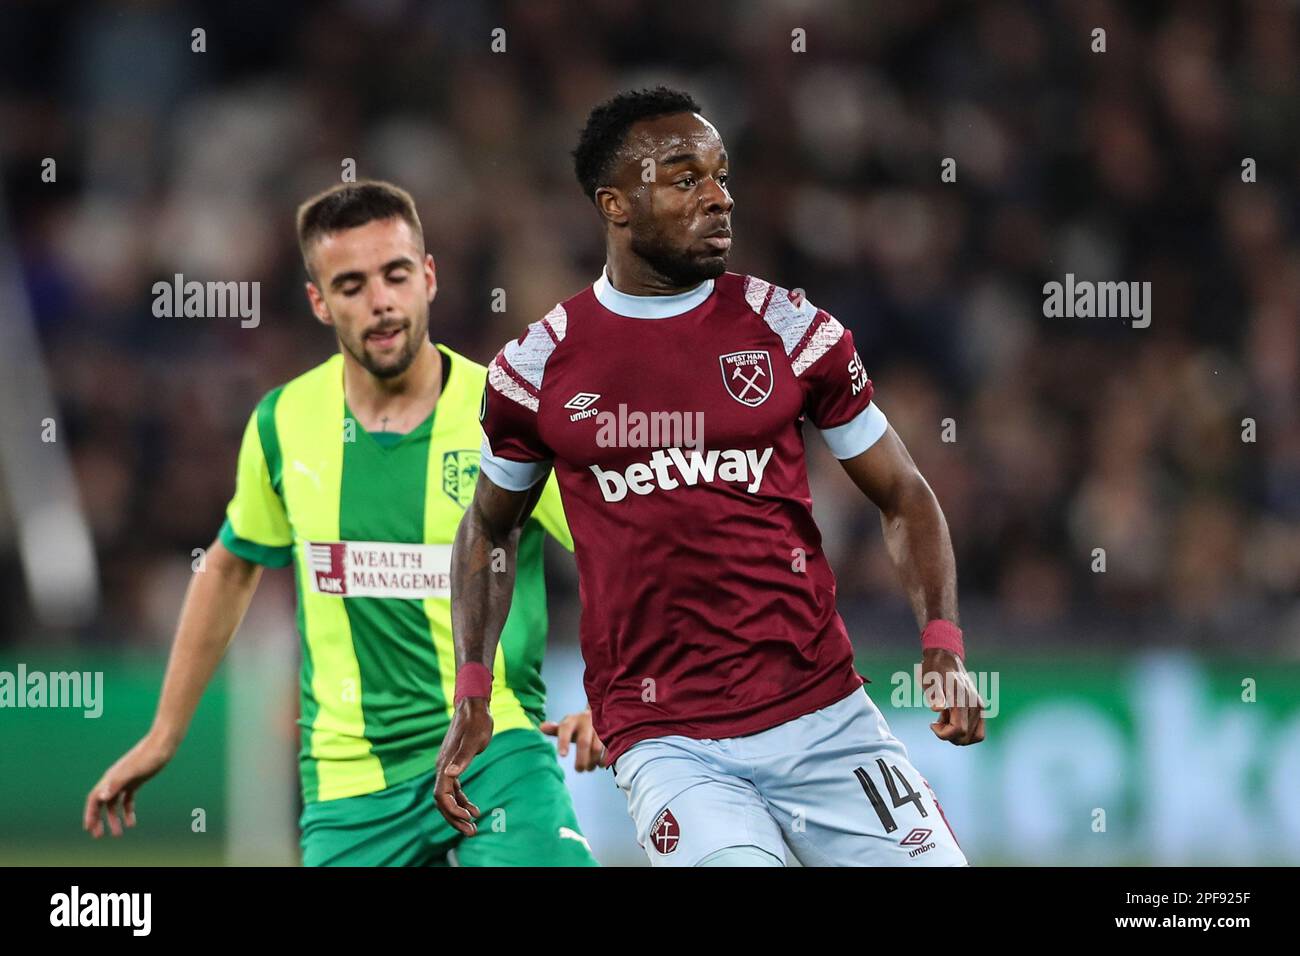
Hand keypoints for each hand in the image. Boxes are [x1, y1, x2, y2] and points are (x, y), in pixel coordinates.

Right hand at [83, 735, 173, 837]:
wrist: (163, 744)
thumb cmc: (148, 756)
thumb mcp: (133, 772)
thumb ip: (116, 783)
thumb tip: (101, 797)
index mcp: (111, 778)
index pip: (95, 799)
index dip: (90, 813)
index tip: (89, 828)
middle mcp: (115, 780)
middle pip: (102, 803)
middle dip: (98, 819)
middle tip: (98, 836)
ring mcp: (125, 781)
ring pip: (115, 803)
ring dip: (114, 818)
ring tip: (119, 833)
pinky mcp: (136, 781)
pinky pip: (127, 799)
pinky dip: (128, 811)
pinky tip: (132, 822)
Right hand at [433, 697, 491, 834]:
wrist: (473, 707)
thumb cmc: (476, 721)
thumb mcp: (474, 739)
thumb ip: (462, 758)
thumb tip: (450, 775)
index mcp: (444, 765)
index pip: (441, 796)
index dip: (452, 811)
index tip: (467, 818)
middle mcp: (442, 768)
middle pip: (443, 801)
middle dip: (455, 819)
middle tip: (471, 832)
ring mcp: (447, 768)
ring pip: (448, 798)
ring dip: (459, 814)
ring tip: (473, 827)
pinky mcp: (454, 766)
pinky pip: (455, 790)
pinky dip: (463, 802)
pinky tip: (475, 810)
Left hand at [541, 708, 605, 770]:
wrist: (599, 714)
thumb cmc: (577, 725)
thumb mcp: (566, 725)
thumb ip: (554, 729)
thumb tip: (541, 727)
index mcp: (572, 720)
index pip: (565, 729)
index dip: (563, 742)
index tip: (562, 755)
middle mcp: (586, 722)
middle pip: (583, 742)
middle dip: (581, 759)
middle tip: (578, 770)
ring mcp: (599, 728)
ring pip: (597, 747)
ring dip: (593, 761)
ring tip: (589, 768)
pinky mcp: (610, 734)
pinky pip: (608, 749)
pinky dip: (604, 759)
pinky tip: (599, 764)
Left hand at [922, 647, 985, 745]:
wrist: (945, 657)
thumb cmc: (933, 670)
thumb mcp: (928, 681)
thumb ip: (934, 695)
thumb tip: (936, 708)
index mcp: (961, 698)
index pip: (958, 730)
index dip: (943, 734)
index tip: (932, 724)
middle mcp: (975, 704)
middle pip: (965, 737)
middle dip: (949, 735)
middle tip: (937, 720)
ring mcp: (980, 706)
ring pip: (972, 736)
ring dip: (956, 733)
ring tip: (945, 718)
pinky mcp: (980, 707)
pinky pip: (978, 731)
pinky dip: (965, 731)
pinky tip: (952, 718)